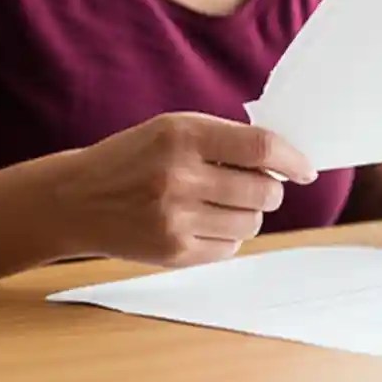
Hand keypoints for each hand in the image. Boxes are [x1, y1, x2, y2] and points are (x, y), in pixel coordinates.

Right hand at [56, 113, 316, 266]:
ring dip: (248, 214)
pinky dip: (226, 236)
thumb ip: (226, 139)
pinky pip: (230, 248)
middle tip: (254, 186)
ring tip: (221, 204)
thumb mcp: (173, 129)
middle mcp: (179, 177)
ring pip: (252, 224)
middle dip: (269, 190)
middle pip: (263, 191)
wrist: (76, 199)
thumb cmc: (134, 158)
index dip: (292, 160)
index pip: (260, 148)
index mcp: (182, 135)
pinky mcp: (173, 252)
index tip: (305, 169)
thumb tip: (285, 160)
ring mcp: (175, 218)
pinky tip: (201, 223)